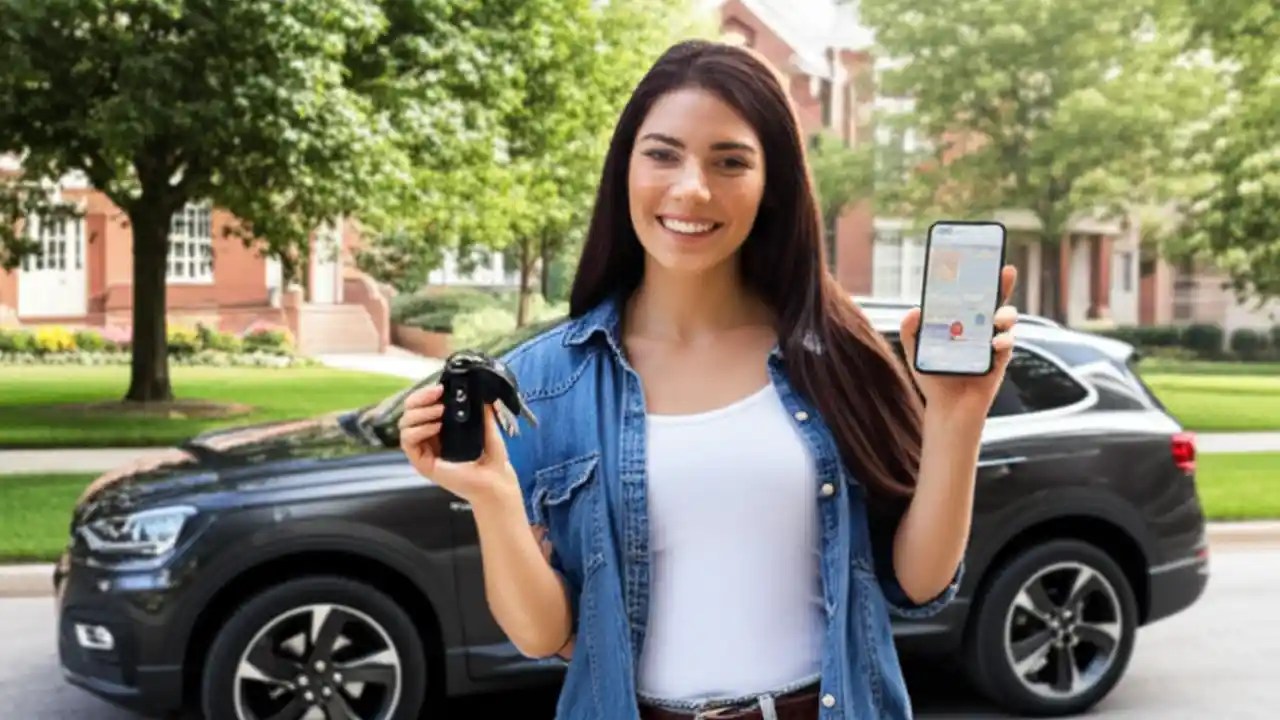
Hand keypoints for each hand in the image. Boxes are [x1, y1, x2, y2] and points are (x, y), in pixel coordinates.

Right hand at [398, 383, 516, 502]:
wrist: (495, 481)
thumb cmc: (491, 458)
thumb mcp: (487, 427)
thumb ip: (483, 410)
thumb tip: (480, 391)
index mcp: (439, 428)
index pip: (419, 406)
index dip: (424, 394)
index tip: (440, 388)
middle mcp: (428, 438)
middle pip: (408, 412)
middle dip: (420, 399)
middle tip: (437, 394)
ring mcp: (424, 451)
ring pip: (404, 425)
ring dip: (420, 413)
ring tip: (440, 412)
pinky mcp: (422, 464)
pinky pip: (408, 443)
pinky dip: (418, 431)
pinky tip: (436, 427)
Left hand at [899, 265, 1018, 418]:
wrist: (947, 410)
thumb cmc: (934, 380)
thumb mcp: (916, 353)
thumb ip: (911, 332)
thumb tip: (915, 310)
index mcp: (962, 322)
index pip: (971, 294)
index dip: (978, 277)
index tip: (980, 260)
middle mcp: (980, 328)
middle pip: (995, 300)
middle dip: (1003, 284)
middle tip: (1004, 271)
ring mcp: (992, 343)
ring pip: (1008, 320)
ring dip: (1006, 314)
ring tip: (996, 318)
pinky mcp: (1000, 360)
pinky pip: (1008, 345)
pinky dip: (1004, 341)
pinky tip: (995, 343)